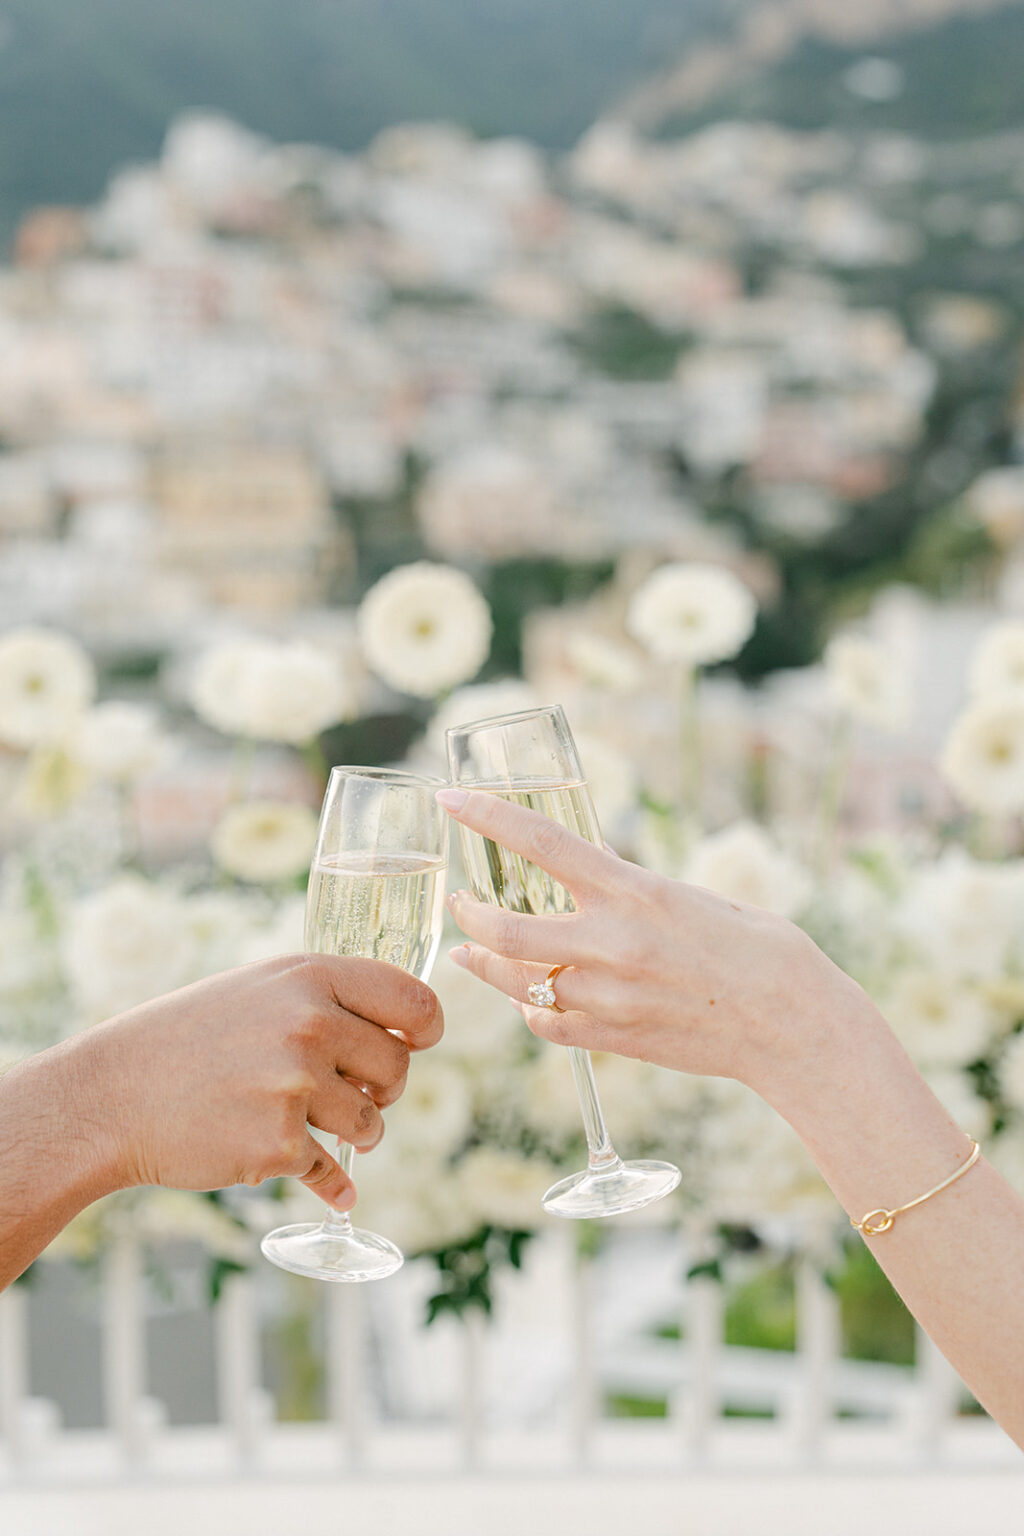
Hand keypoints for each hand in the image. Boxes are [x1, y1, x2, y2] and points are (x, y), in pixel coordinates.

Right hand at [63, 954, 442, 1211]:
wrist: (114, 1094)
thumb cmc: (192, 1038)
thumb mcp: (260, 990)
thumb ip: (329, 999)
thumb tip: (407, 1028)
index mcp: (310, 977)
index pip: (412, 1000)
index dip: (426, 1028)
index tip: (420, 1043)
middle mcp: (310, 1024)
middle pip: (399, 1067)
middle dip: (385, 1089)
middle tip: (355, 1094)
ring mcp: (295, 1085)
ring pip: (372, 1123)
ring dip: (356, 1134)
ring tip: (309, 1124)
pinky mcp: (278, 1144)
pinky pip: (333, 1170)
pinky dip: (331, 1182)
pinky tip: (327, 1185)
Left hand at [439, 788, 861, 1104]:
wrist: (795, 1024)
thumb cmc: (761, 949)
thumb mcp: (692, 898)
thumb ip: (634, 887)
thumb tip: (594, 862)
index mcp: (635, 892)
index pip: (541, 841)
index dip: (487, 816)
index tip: (450, 800)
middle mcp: (613, 944)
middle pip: (506, 930)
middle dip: (469, 915)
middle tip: (459, 904)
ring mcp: (610, 998)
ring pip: (518, 984)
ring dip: (486, 967)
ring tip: (469, 954)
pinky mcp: (616, 1040)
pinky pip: (549, 1026)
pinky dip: (530, 1010)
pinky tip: (527, 1000)